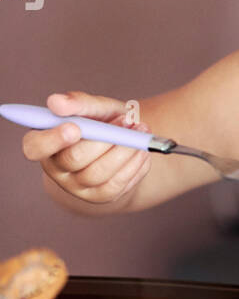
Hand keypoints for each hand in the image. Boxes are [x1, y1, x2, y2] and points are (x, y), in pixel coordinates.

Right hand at [23, 91, 150, 204]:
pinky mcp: (99, 196)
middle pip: (73, 160)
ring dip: (124, 150)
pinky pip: (116, 184)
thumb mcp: (93, 107)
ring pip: (98, 174)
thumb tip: (56, 101)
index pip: (34, 147)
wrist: (125, 142)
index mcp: (44, 142)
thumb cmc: (102, 121)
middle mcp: (55, 169)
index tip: (74, 127)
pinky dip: (134, 165)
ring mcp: (77, 186)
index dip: (52, 139)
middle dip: (103, 140)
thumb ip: (77, 102)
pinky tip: (143, 150)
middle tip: (127, 120)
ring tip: (141, 129)